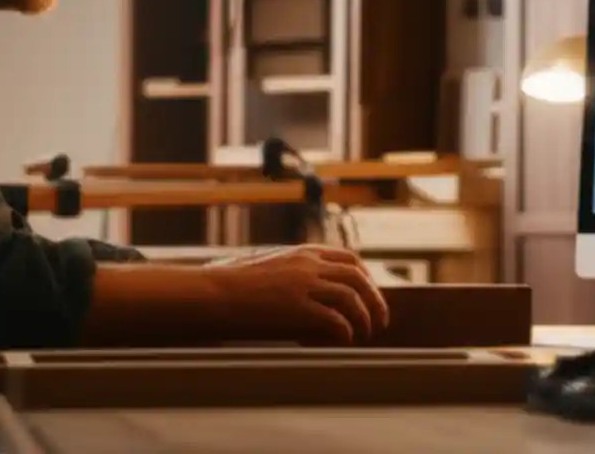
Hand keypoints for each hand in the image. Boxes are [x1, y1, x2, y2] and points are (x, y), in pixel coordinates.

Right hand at [211, 245, 389, 344]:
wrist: (214, 294)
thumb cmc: (234, 285)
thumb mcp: (270, 268)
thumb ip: (294, 274)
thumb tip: (311, 292)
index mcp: (303, 253)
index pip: (350, 259)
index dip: (366, 279)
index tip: (370, 295)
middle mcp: (309, 265)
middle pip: (358, 277)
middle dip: (375, 299)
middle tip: (380, 321)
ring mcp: (304, 286)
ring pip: (352, 298)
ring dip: (365, 318)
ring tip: (365, 335)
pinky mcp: (298, 309)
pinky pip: (336, 321)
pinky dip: (345, 332)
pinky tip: (343, 341)